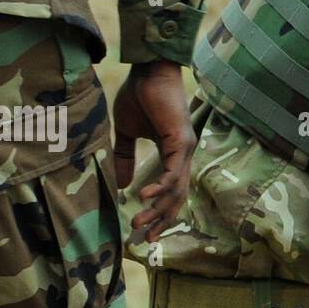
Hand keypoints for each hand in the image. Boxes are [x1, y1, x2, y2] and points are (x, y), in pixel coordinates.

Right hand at [112, 60, 195, 242]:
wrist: (148, 69)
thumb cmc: (139, 95)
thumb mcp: (127, 132)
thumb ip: (125, 157)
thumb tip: (123, 184)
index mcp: (173, 154)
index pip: (170, 191)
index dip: (159, 212)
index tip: (146, 231)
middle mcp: (183, 156)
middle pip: (175, 197)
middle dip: (159, 220)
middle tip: (144, 238)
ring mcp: (185, 149)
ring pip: (175, 189)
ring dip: (157, 208)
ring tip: (139, 222)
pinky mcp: (181, 141)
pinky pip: (173, 171)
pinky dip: (160, 186)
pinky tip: (144, 196)